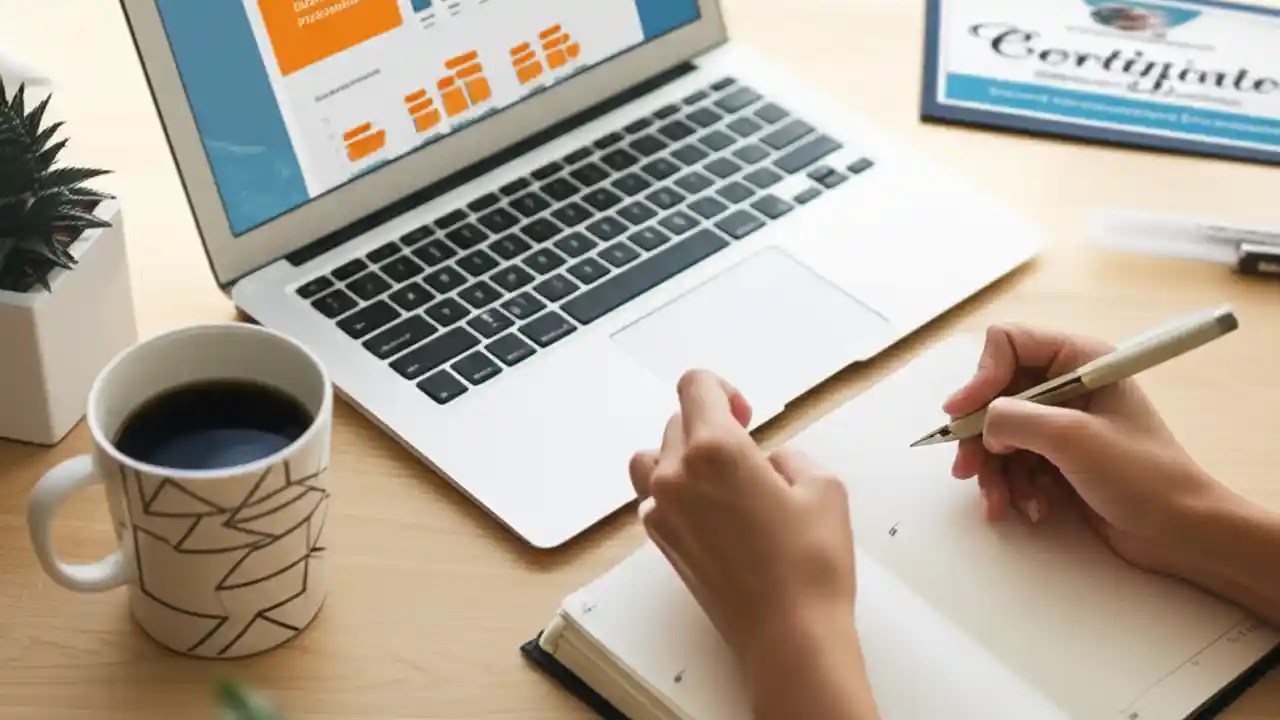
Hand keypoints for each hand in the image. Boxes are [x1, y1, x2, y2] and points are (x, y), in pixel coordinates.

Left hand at [630, 371, 875, 718]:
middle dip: (711, 427)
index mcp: (715, 449)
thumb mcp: (823, 487)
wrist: (789, 636)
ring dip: (682, 457)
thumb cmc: (811, 564)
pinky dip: (678, 494)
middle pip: (677, 423)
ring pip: (654, 459)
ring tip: (721, 481)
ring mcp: (662, 512)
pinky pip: (656, 499)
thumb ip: (788, 457)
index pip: (694, 386)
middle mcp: (677, 476)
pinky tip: (715, 515)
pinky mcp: (662, 543)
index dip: (722, 389)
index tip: (745, 414)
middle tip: (749, 455)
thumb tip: (766, 463)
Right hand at [945, 324, 1234, 578]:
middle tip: (967, 470)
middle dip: (980, 436)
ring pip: (999, 434)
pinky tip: (1029, 508)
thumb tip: (982, 424)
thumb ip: (1016, 418)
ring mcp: (1062, 423)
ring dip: (995, 471)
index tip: (961, 413)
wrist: (1180, 531)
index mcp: (1080, 360)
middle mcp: (1068, 385)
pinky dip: (1013, 487)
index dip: (980, 376)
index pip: (1009, 344)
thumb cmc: (1142, 476)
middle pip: (996, 394)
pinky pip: (1013, 463)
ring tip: (1001, 503)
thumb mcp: (1072, 438)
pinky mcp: (1058, 458)